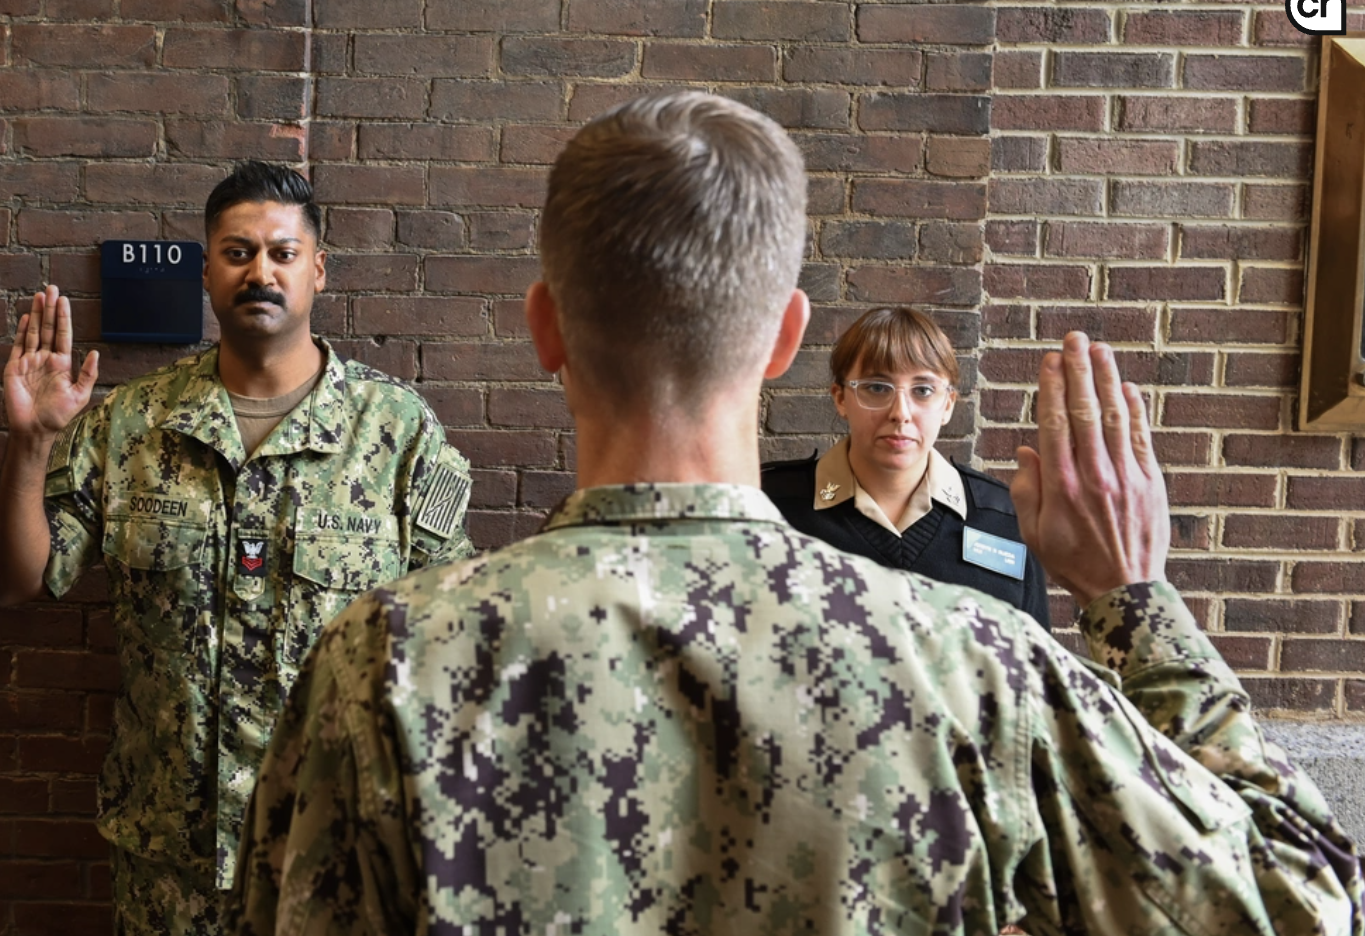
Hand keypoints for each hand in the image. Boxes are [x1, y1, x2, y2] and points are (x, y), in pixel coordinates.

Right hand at [4, 286, 98, 441]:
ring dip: (36, 314)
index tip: (64, 300)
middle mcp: (46, 359)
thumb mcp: (79, 396)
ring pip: (34, 332)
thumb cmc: (58, 415)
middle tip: (52, 288)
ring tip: (40, 296)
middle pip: (48, 328)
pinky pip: (18, 346)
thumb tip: (95, 353)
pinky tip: (26, 318)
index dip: (63, 317)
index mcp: (62, 364)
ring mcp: (29, 361)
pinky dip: (22, 331)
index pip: (63, 335)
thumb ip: (88, 374)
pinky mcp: (14, 368)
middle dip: (50, 309)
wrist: (35, 429)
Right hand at [1010, 332, 1168, 606]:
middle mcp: (1095, 476)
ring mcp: (1126, 478)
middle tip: (1075, 339)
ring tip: (1100, 350)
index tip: (1050, 361)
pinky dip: (1135, 410)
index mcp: (1062, 487)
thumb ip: (1028, 490)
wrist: (1127, 592)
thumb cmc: (1074, 564)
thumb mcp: (1034, 534)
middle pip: (1086, 411)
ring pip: (1116, 417)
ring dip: (1107, 380)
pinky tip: (1127, 388)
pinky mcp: (1151, 483)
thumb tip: (1026, 451)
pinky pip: (1141, 438)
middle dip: (1079, 371)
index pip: (1055, 424)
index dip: (1052, 388)